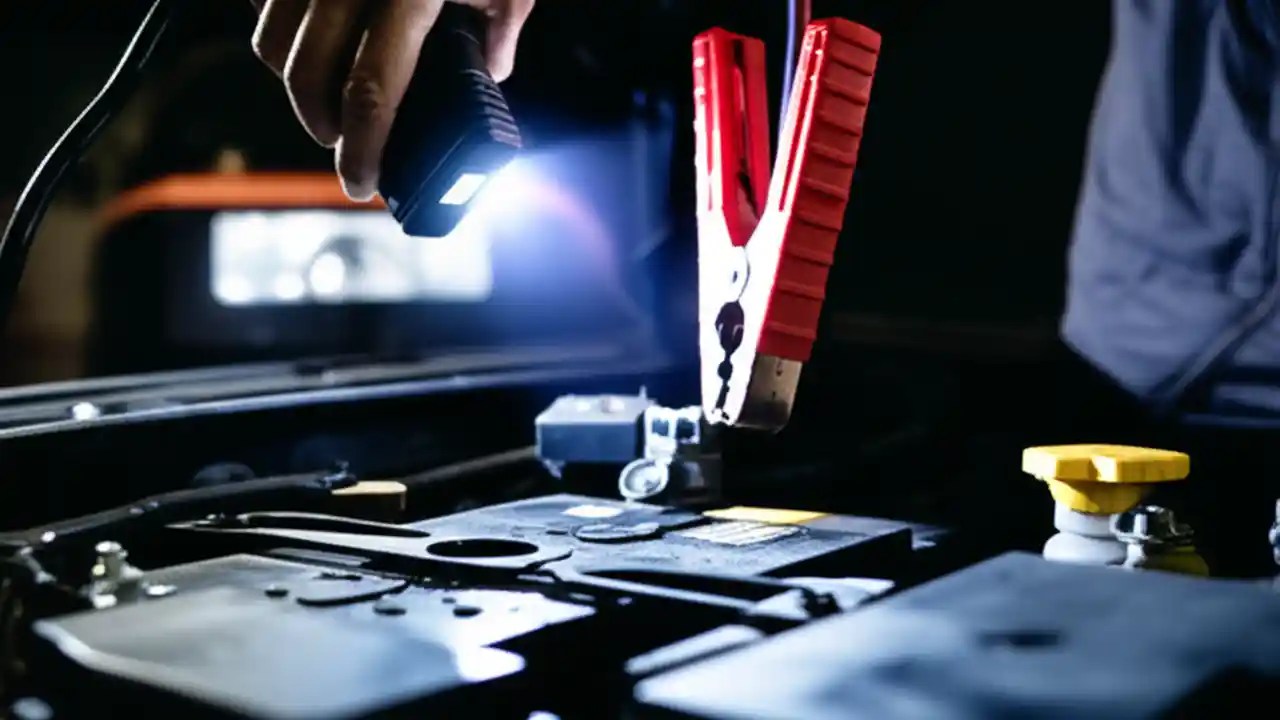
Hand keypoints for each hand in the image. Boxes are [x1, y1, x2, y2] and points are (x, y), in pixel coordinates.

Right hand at [249, 0, 533, 199]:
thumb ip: (500, 26)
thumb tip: (489, 74)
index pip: (373, 89)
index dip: (362, 147)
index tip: (361, 182)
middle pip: (307, 74)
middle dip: (323, 125)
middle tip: (347, 146)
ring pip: (273, 38)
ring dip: (298, 79)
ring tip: (331, 95)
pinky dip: (283, 26)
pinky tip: (315, 38)